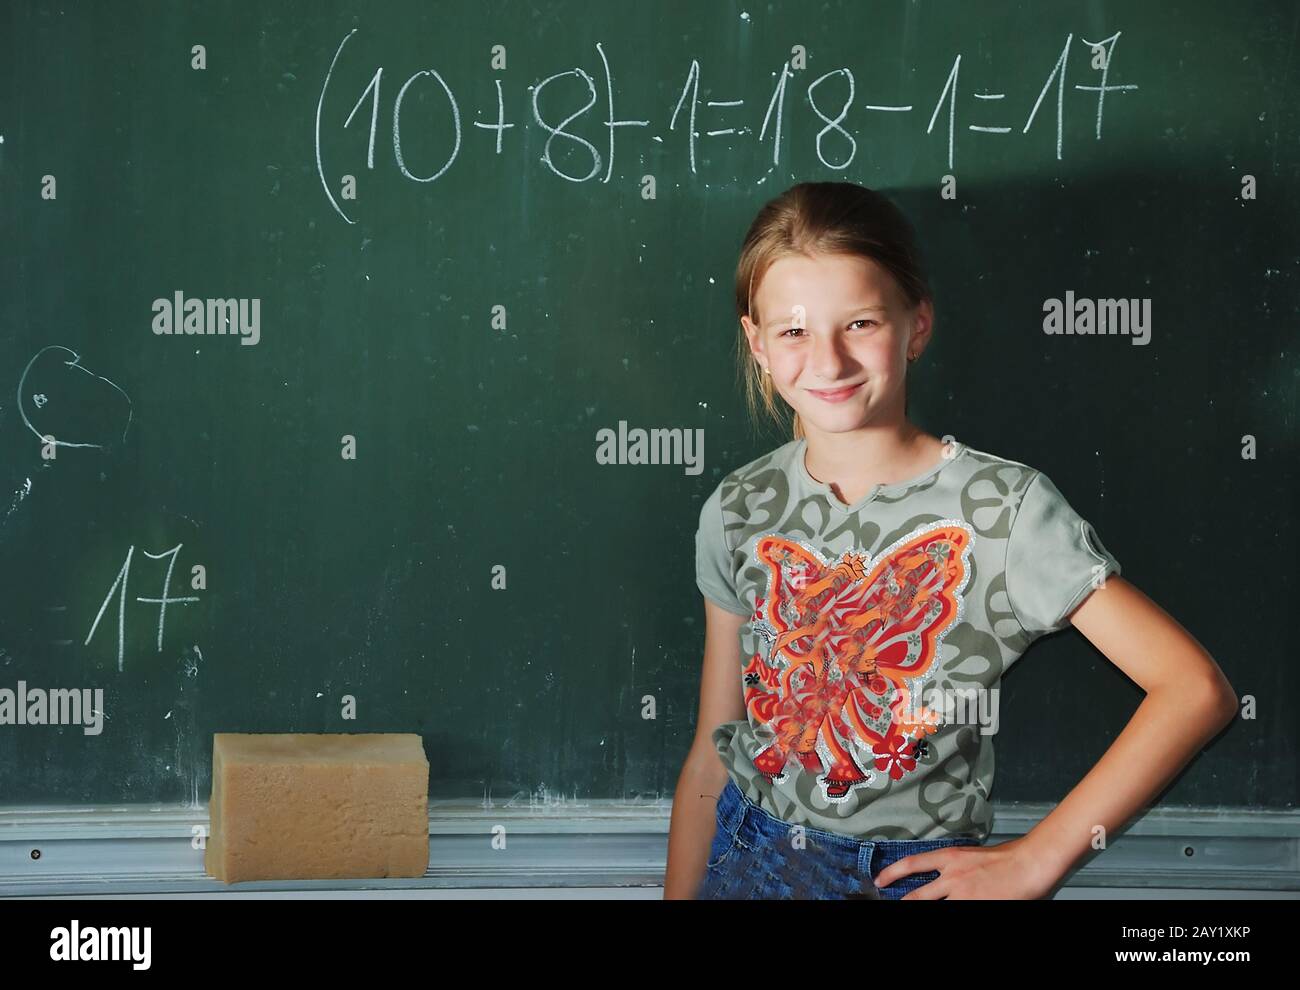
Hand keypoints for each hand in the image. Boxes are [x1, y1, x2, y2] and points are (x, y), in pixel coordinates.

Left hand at [871, 836, 1060, 899]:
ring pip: (934, 907)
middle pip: (918, 897)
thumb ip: (953, 866)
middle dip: (904, 904)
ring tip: (914, 912)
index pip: (912, 864)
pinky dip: (954, 912)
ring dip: (924, 909)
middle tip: (893, 905)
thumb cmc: (1006, 858)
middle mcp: (952, 877)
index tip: (879, 881)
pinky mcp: (977, 906)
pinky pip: (958, 913)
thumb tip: (940, 877)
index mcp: (949, 858)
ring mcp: (964, 895)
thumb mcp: (972, 856)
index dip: (891, 873)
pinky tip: (955, 911)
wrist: (1029, 864)